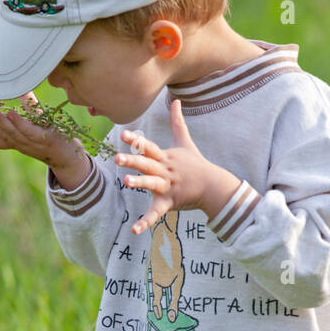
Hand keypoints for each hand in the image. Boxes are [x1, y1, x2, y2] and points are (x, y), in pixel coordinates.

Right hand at [0, 91, 87, 174]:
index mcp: (15, 143)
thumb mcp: (37, 122)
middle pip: (0, 133)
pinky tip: (10, 112)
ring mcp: (31, 144)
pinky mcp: (44, 140)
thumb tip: (21, 87)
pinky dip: (18, 123)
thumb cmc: (52, 137)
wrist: (71, 156)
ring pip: (10, 132)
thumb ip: (28, 108)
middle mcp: (20, 145)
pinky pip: (28, 131)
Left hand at [115, 98, 236, 234]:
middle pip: (148, 164)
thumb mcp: (186, 142)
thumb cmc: (196, 164)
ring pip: (152, 184)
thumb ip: (177, 122)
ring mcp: (167, 186)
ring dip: (140, 183)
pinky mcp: (169, 202)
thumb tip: (177, 100)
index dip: (136, 141)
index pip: (149, 147)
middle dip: (133, 160)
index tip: (123, 134)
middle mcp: (165, 170)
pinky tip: (134, 230)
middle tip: (117, 158)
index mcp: (165, 157)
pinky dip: (145, 222)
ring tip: (126, 182)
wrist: (212, 185)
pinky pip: (156, 213)